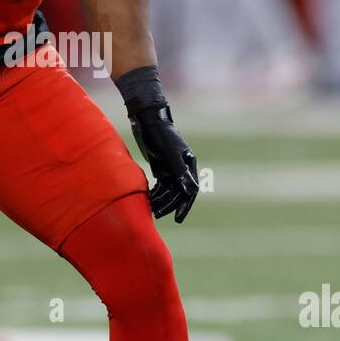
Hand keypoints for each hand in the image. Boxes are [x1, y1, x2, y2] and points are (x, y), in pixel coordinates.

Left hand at [130, 104, 198, 223]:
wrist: (149, 121)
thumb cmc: (162, 136)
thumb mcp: (171, 154)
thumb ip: (180, 173)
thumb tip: (191, 193)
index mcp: (189, 165)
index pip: (190, 191)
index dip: (185, 206)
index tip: (178, 218)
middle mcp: (182, 169)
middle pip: (178, 193)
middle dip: (169, 205)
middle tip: (158, 215)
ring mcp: (171, 169)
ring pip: (168, 190)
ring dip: (161, 200)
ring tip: (151, 210)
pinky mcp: (161, 168)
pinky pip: (160, 185)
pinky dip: (155, 193)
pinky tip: (148, 200)